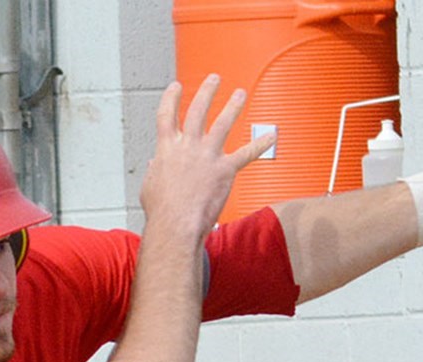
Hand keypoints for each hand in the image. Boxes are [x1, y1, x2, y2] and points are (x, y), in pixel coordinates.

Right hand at [139, 74, 275, 238]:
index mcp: (167, 148)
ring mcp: (207, 155)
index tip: (176, 86)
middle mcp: (188, 146)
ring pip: (223, 123)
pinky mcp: (225, 170)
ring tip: (240, 93)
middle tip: (214, 79)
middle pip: (198, 110)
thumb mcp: (150, 186)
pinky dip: (260, 144)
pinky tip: (272, 136)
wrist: (176, 223)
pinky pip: (246, 154)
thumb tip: (156, 163)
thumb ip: (154, 170)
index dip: (171, 98)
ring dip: (233, 106)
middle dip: (207, 92)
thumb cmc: (161, 210)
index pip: (167, 115)